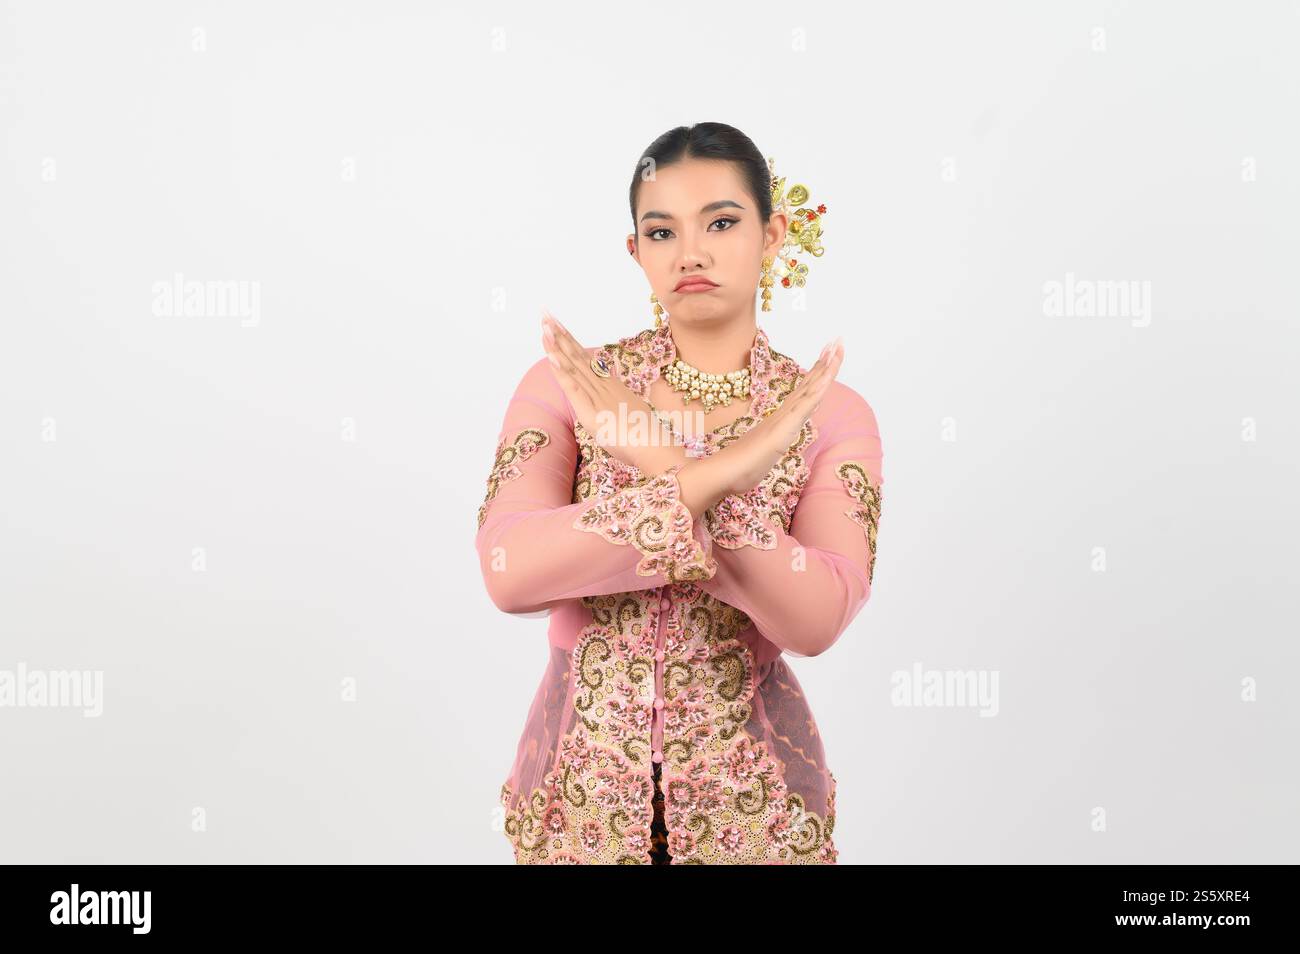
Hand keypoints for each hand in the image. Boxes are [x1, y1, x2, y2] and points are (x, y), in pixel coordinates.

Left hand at [540, 311, 686, 473]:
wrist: (656, 447)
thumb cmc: (646, 437)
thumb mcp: (630, 413)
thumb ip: (619, 401)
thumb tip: (615, 397)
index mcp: (610, 386)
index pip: (585, 359)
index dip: (570, 341)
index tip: (558, 325)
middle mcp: (602, 386)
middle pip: (577, 355)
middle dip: (560, 334)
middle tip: (546, 313)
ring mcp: (596, 396)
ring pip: (573, 366)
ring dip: (557, 345)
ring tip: (545, 324)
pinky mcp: (591, 410)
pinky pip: (573, 387)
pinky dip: (561, 371)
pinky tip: (551, 355)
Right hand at [718, 337, 843, 495]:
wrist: (724, 471)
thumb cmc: (741, 464)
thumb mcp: (765, 451)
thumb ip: (770, 441)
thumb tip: (776, 437)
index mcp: (782, 417)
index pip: (805, 390)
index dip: (818, 372)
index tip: (827, 354)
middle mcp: (784, 412)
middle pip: (810, 383)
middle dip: (825, 361)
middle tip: (837, 340)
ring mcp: (785, 419)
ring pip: (810, 389)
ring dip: (825, 368)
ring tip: (835, 347)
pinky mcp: (784, 429)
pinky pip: (804, 407)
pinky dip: (816, 391)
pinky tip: (826, 378)